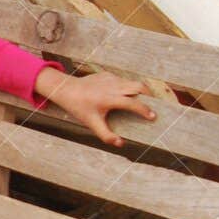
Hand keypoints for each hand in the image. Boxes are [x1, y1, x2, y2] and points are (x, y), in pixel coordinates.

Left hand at [34, 69, 155, 147]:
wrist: (65, 89)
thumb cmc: (79, 107)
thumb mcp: (91, 123)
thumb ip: (106, 135)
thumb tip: (120, 143)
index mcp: (110, 98)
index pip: (133, 103)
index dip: (145, 110)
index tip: (153, 117)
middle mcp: (113, 86)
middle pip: (139, 87)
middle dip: (149, 95)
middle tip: (153, 104)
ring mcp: (111, 78)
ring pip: (132, 82)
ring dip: (139, 90)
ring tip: (142, 100)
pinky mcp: (107, 75)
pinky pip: (122, 80)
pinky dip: (127, 87)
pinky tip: (125, 95)